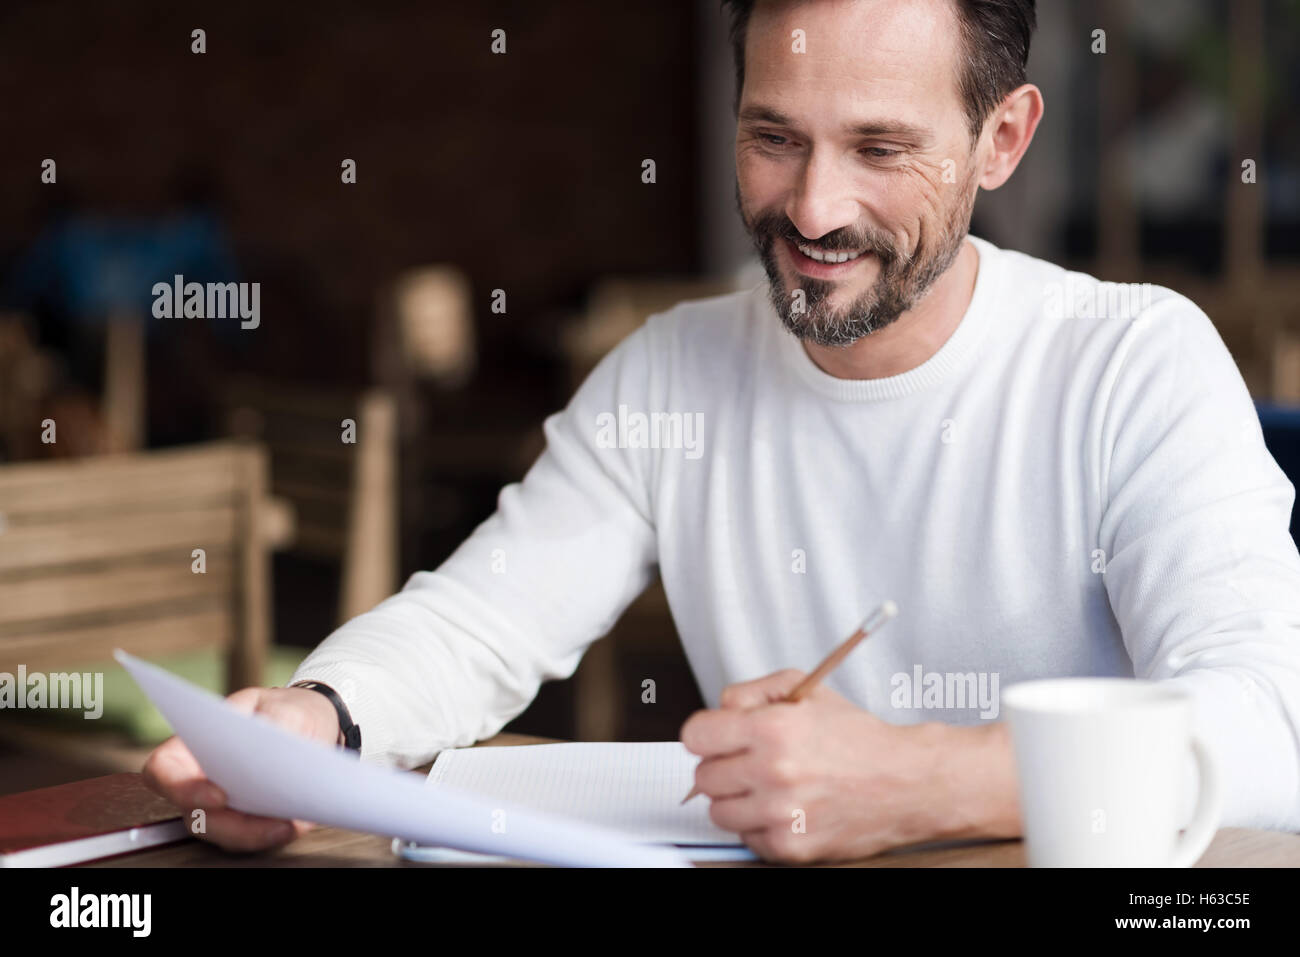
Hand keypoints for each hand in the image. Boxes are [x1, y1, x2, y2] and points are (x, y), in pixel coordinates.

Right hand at [142, 685, 341, 851]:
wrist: (312, 727)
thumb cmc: (287, 711)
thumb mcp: (287, 708)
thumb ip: (277, 726)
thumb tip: (272, 759)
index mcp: (195, 743)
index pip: (163, 769)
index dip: (181, 789)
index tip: (219, 796)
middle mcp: (201, 779)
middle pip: (194, 815)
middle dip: (233, 825)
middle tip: (273, 821)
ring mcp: (221, 805)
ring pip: (223, 833)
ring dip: (256, 834)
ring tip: (293, 823)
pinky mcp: (246, 821)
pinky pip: (249, 837)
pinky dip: (272, 835)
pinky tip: (298, 823)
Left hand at [680, 669, 1018, 862]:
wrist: (907, 781)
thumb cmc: (858, 737)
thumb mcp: (806, 689)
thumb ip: (752, 692)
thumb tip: (718, 711)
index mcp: (772, 729)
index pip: (695, 736)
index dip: (707, 734)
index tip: (718, 737)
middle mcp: (773, 772)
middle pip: (704, 776)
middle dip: (723, 766)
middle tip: (750, 762)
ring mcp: (781, 814)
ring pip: (720, 811)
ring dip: (737, 799)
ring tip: (769, 786)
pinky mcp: (791, 847)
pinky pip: (747, 838)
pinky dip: (760, 826)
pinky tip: (786, 808)